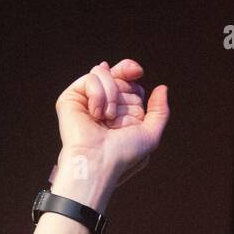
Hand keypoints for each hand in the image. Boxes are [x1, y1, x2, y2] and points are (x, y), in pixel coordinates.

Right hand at [55, 59, 168, 187]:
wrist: (99, 162)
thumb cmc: (123, 154)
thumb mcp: (150, 134)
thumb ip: (159, 111)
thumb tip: (162, 88)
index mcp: (120, 112)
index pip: (128, 81)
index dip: (131, 73)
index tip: (137, 72)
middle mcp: (103, 104)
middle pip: (118, 76)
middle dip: (124, 93)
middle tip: (116, 116)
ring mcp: (86, 101)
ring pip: (104, 73)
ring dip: (112, 96)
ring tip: (106, 118)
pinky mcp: (71, 98)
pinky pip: (91, 78)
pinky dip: (98, 94)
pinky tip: (95, 114)